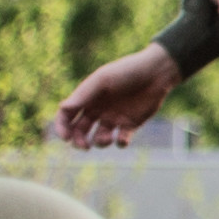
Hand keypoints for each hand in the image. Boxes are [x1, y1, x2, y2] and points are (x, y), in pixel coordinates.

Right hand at [51, 47, 184, 146]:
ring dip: (100, 142)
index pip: (66, 115)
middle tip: (84, 146)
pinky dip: (120, 143)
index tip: (66, 138)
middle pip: (79, 131)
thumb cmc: (126, 72)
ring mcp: (113, 118)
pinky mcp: (130, 124)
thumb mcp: (102, 80)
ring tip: (108, 137)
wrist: (156, 73)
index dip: (62, 128)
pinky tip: (122, 138)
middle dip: (78, 141)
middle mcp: (97, 110)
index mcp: (87, 98)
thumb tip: (63, 108)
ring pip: (99, 138)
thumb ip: (83, 94)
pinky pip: (121, 140)